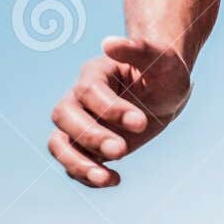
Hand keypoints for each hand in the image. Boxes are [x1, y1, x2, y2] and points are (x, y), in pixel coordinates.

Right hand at [49, 37, 190, 186]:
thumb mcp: (163, 59)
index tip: (141, 123)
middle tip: (122, 150)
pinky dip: (87, 176)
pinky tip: (115, 180)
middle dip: (90, 136)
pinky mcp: (86, 146)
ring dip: (78, 163)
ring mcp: (79, 124)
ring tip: (107, 179)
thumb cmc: (164, 73)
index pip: (89, 92)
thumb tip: (109, 43)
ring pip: (59, 144)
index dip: (110, 109)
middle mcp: (79, 98)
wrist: (164, 92)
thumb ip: (140, 50)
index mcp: (95, 74)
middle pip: (63, 116)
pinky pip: (73, 164)